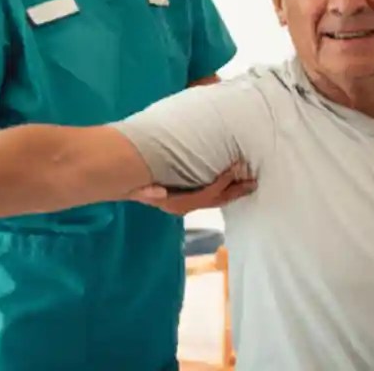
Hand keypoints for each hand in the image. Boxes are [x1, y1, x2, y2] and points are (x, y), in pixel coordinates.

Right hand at [128, 161, 256, 215]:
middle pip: (214, 200)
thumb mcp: (134, 185)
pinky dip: (220, 187)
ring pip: (213, 198)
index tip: (234, 168)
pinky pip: (207, 194)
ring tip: (246, 181)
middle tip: (253, 182)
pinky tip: (228, 179)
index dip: (221, 182)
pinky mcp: (184, 196)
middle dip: (234, 191)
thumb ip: (145, 190)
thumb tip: (158, 192)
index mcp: (174, 202)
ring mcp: (183, 203)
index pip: (204, 194)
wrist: (120, 180)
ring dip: (230, 190)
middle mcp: (181, 205)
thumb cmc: (130, 178)